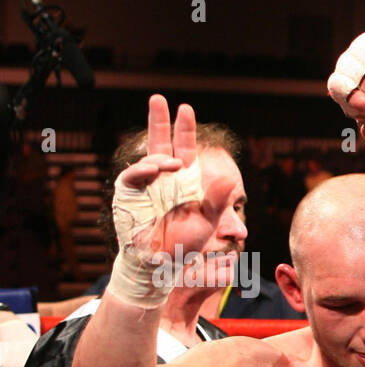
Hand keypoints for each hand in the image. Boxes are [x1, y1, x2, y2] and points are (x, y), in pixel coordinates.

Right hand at [107, 96, 237, 306]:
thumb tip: (228, 178)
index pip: (184, 149)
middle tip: (159, 99)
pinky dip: (143, 170)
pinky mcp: (129, 195)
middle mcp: (164, 178)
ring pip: (149, 158)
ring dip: (160, 156)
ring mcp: (146, 185)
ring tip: (172, 165)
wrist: (162, 263)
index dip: (183, 129)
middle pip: (160, 143)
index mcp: (184, 180)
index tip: (185, 108)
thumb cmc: (185, 243)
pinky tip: (156, 170)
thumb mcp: (208, 220)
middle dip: (159, 120)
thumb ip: (217, 200)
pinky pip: (133, 176)